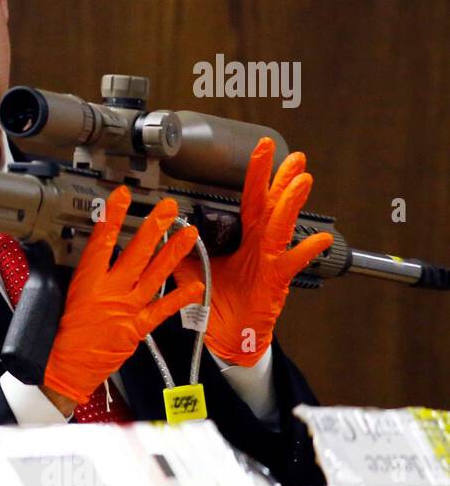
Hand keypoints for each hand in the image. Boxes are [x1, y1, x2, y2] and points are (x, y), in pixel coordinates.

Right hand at [42, 187, 204, 403]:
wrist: (65, 368)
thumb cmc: (59, 336)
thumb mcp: (60, 297)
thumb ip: (81, 277)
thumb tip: (92, 258)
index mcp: (87, 283)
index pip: (102, 241)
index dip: (113, 216)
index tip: (122, 197)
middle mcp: (111, 293)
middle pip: (136, 254)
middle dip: (153, 228)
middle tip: (167, 209)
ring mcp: (127, 310)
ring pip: (155, 276)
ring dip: (173, 253)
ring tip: (189, 234)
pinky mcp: (138, 328)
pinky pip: (162, 310)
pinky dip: (179, 298)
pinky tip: (195, 285)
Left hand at [173, 136, 332, 365]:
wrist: (225, 335)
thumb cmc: (215, 301)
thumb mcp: (191, 268)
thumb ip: (181, 246)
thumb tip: (165, 226)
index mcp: (241, 238)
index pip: (248, 199)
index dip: (256, 175)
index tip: (262, 149)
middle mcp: (258, 245)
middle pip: (271, 206)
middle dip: (281, 180)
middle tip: (294, 156)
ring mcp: (269, 261)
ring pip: (281, 227)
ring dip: (291, 205)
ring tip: (302, 182)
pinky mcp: (275, 282)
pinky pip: (290, 264)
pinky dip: (306, 252)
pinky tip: (320, 240)